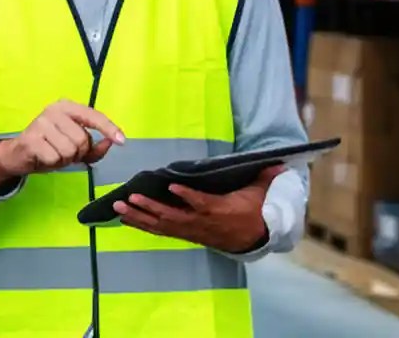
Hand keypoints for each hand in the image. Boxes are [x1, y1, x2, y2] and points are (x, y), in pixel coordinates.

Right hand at [0, 99, 124, 189]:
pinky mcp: (31, 139)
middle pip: (82, 139)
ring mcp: (41, 123)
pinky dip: (53, 163)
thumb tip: (111, 142)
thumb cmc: (50, 147)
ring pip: (70, 150)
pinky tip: (44, 157)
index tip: (121, 140)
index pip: (93, 115)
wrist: (18, 155)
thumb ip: (95, 147)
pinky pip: (55, 158)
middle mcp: (53, 110)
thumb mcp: (74, 147)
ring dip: (65, 159)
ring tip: (54, 154)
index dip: (109, 128)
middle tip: (65, 153)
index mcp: (66, 107)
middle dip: (77, 153)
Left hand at [113, 165, 286, 253]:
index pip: (201, 203)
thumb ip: (266, 176)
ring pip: (161, 226)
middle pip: (172, 217)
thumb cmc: (253, 209)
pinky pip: (160, 231)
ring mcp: (191, 230)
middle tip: (128, 198)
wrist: (254, 237)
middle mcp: (200, 222)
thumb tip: (281, 161)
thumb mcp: (261, 192)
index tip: (172, 187)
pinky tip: (124, 218)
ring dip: (138, 217)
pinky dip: (142, 225)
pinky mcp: (185, 233)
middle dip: (149, 208)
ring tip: (118, 207)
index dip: (187, 197)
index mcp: (219, 209)